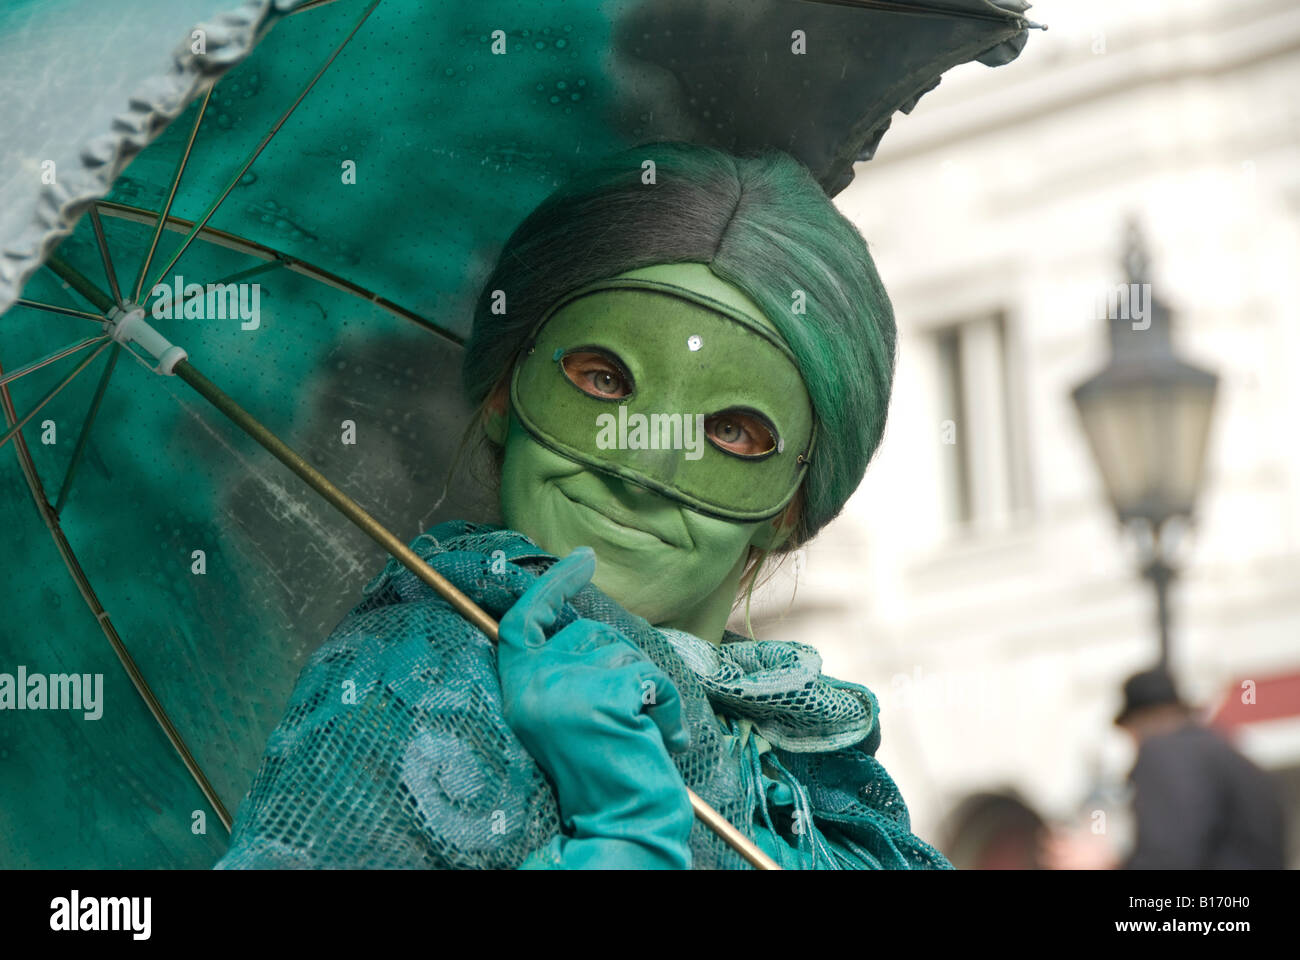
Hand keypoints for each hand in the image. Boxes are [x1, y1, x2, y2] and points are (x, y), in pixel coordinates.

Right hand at [497, 547, 693, 868]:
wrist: (615, 825)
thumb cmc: (599, 775)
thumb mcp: (566, 716)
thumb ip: (564, 672)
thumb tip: (590, 628)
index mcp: (518, 690)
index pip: (524, 622)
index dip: (553, 586)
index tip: (583, 559)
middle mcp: (532, 686)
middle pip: (590, 633)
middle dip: (621, 662)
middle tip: (625, 715)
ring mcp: (566, 690)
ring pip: (625, 653)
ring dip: (645, 689)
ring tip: (635, 734)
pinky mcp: (603, 698)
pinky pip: (651, 680)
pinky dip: (666, 709)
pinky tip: (655, 740)